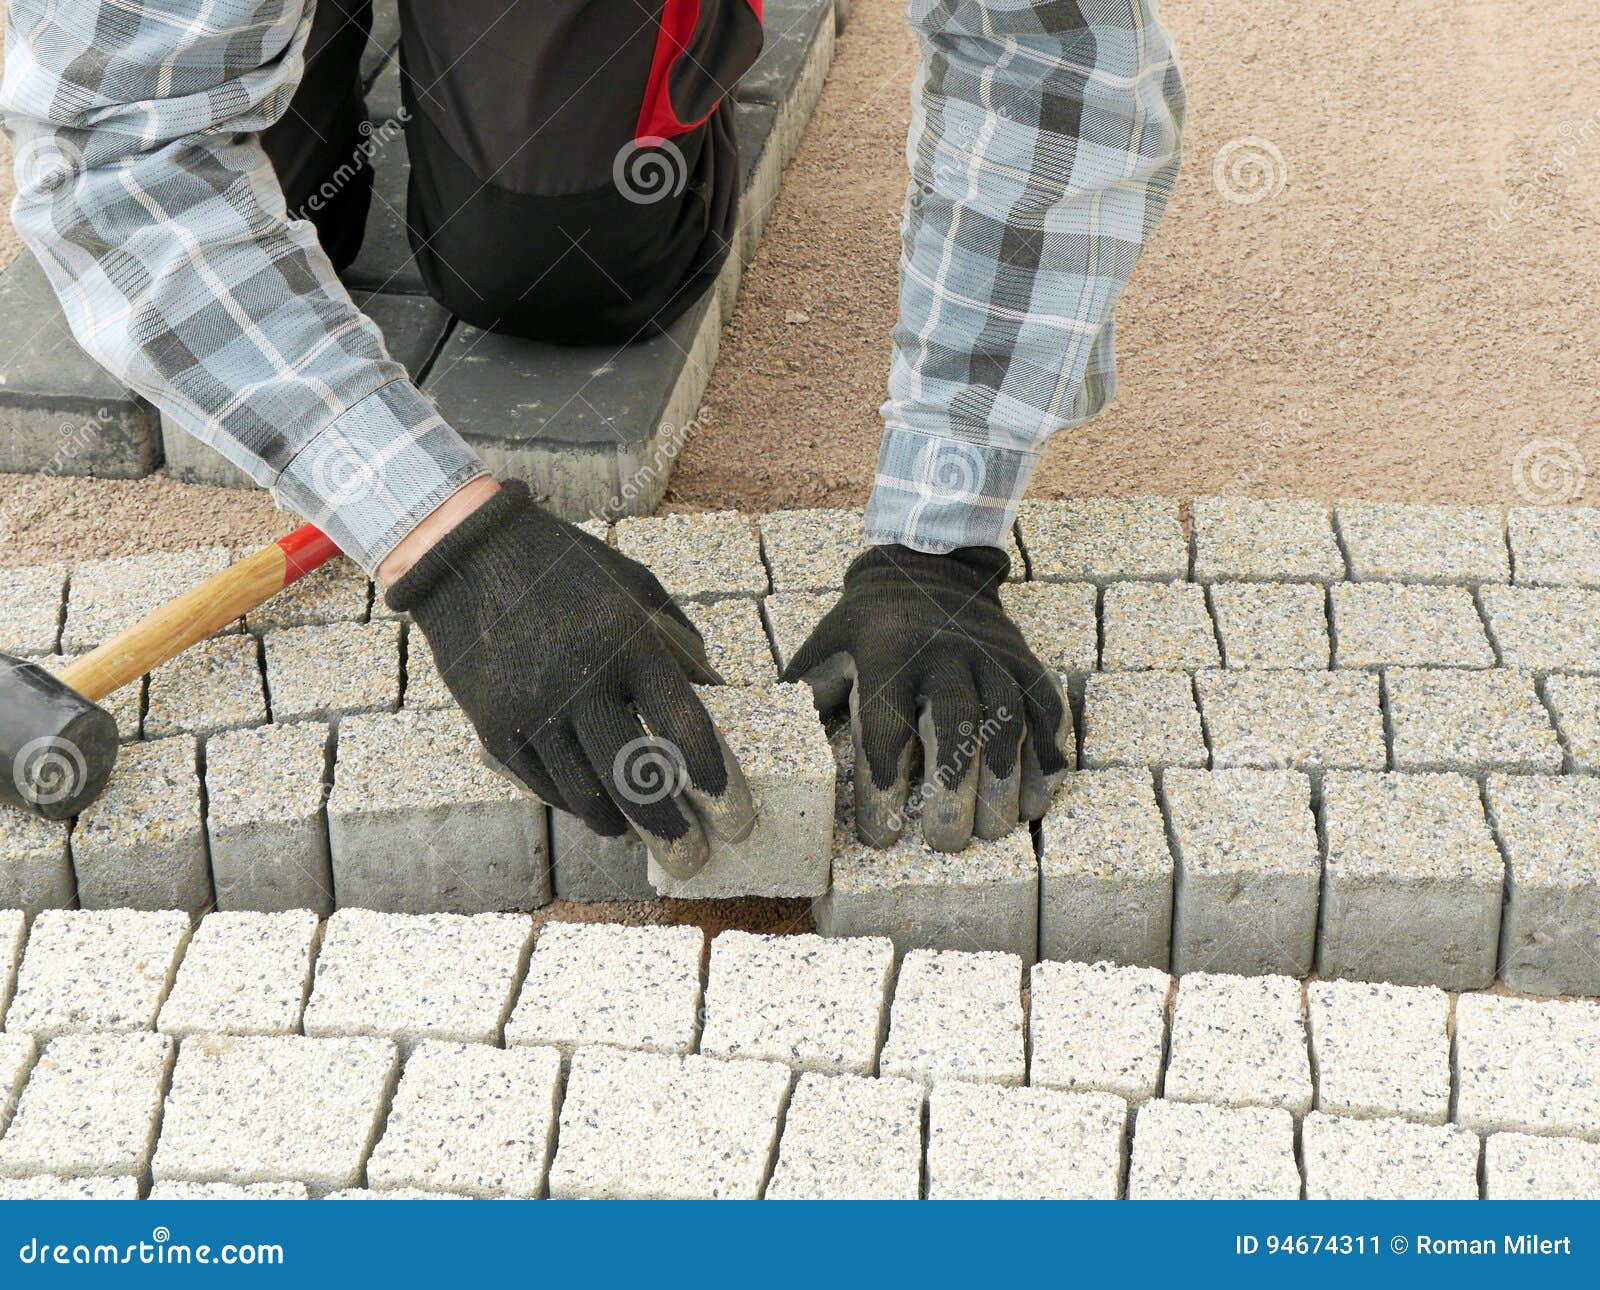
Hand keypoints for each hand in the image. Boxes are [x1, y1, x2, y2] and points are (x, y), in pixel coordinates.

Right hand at [384, 480, 754, 877]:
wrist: (468, 553)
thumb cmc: (568, 569)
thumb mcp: (637, 590)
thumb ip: (680, 645)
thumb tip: (721, 698)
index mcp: (630, 642)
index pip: (684, 728)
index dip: (717, 783)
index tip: (737, 818)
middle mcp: (583, 680)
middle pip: (635, 779)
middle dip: (672, 831)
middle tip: (695, 859)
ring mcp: (534, 709)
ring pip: (587, 794)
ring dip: (623, 826)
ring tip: (647, 837)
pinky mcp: (495, 728)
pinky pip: (544, 787)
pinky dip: (577, 806)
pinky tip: (600, 814)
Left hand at [783, 544, 1070, 850]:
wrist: (928, 562)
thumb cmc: (865, 626)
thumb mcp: (824, 650)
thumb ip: (803, 702)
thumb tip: (761, 761)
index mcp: (886, 656)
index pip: (884, 727)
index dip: (883, 785)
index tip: (881, 834)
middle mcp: (942, 654)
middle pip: (954, 725)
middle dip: (954, 789)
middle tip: (946, 841)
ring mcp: (990, 656)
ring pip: (1008, 722)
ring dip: (1005, 781)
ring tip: (997, 831)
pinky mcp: (1025, 661)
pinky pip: (1045, 710)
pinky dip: (1047, 756)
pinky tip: (1037, 800)